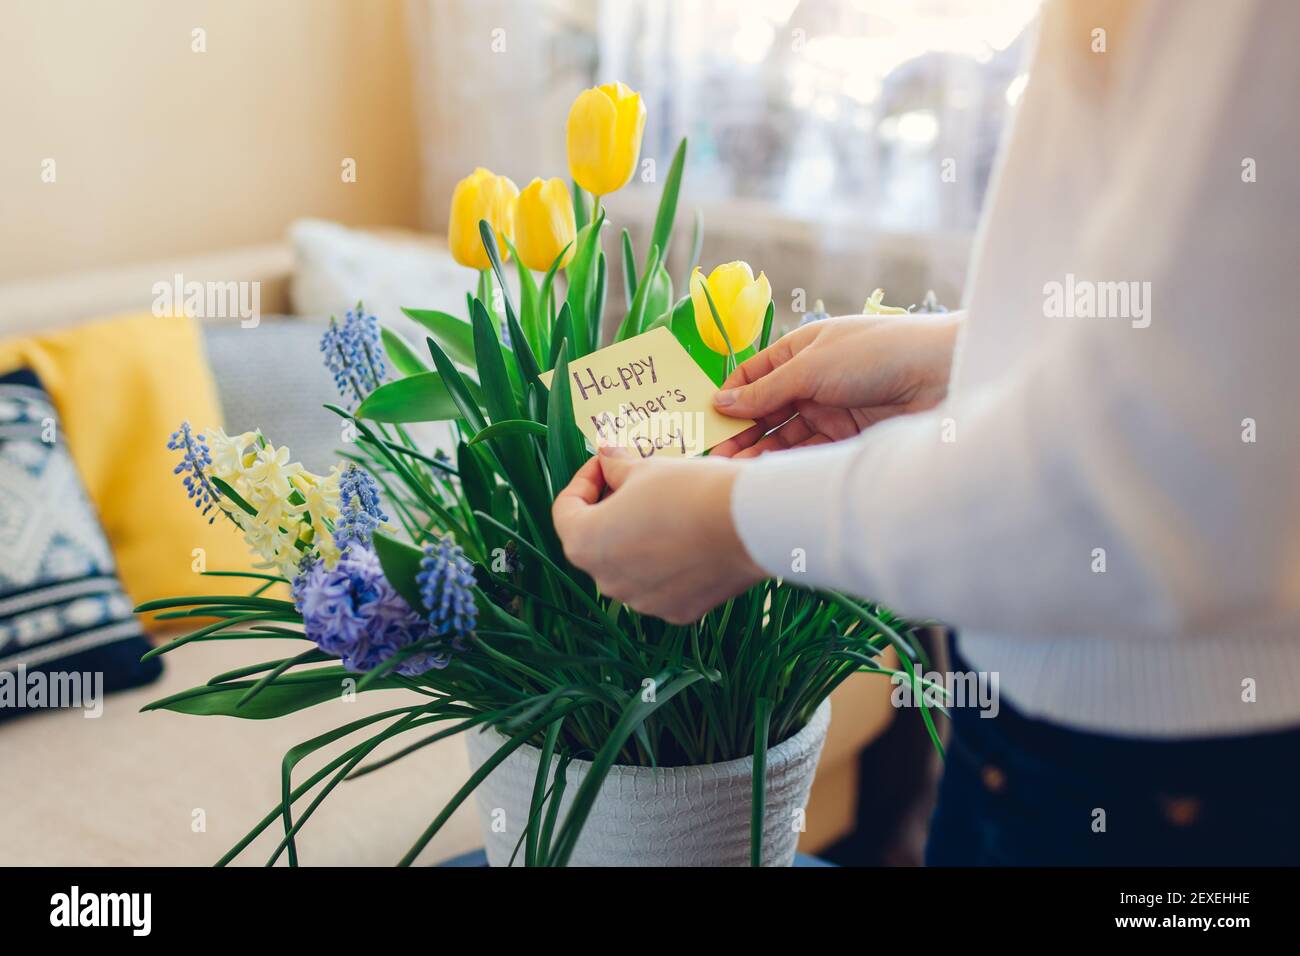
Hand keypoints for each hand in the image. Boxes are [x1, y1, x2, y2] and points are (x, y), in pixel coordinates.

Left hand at [552, 448, 764, 623]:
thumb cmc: (689, 491)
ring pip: (630, 566)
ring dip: (638, 539)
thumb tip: (608, 458)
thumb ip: (617, 467)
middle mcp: (606, 581)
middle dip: (610, 510)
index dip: (583, 481)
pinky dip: (668, 563)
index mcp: (585, 543)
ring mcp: (642, 602)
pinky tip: (690, 538)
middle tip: (634, 482)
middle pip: (597, 541)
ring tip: (666, 510)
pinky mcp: (677, 612)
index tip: (605, 464)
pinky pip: (662, 585)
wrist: (748, 524)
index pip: (565, 511)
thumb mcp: (646, 468)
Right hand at [711, 314, 959, 457]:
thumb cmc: (879, 352)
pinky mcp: (848, 441)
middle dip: (739, 431)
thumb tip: (720, 400)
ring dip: (759, 452)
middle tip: (715, 456)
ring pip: (784, 437)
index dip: (728, 398)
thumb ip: (765, 390)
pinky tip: (765, 475)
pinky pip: (807, 455)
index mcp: (801, 351)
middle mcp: (813, 382)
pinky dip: (785, 465)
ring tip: (735, 470)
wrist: (944, 375)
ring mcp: (831, 412)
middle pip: (765, 411)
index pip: (753, 376)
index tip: (707, 422)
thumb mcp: (811, 365)